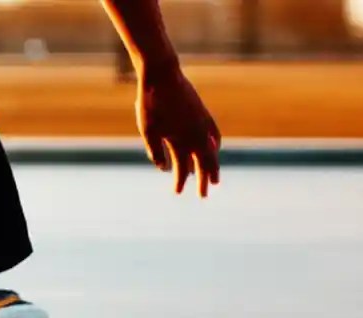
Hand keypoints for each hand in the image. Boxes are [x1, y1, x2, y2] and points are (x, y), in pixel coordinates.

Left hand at [136, 66, 221, 196]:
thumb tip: (165, 169)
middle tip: (203, 195)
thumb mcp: (148, 130)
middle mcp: (196, 134)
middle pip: (202, 163)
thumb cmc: (150, 104)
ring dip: (211, 165)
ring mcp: (202, 123)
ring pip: (210, 150)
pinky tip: (214, 148)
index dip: (179, 181)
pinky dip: (214, 144)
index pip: (182, 167)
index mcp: (181, 140)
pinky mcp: (203, 112)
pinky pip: (213, 133)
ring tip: (213, 177)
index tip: (177, 192)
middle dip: (202, 180)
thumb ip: (156, 151)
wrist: (162, 76)